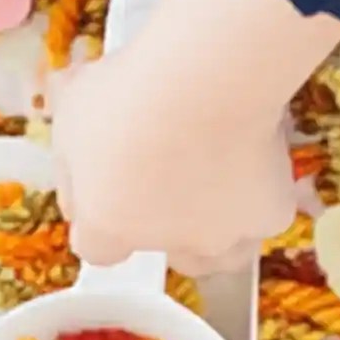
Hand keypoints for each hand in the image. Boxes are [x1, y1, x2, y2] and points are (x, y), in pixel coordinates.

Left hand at [49, 47, 296, 275]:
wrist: (204, 81)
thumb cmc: (127, 93)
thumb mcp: (72, 112)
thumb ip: (70, 151)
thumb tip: (70, 157)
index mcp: (109, 226)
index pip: (97, 250)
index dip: (102, 220)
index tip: (108, 186)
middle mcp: (166, 243)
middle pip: (170, 258)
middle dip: (169, 229)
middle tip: (171, 179)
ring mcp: (221, 235)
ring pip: (224, 255)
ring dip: (217, 230)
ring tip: (220, 186)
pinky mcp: (268, 215)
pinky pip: (266, 214)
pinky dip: (262, 193)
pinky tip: (258, 156)